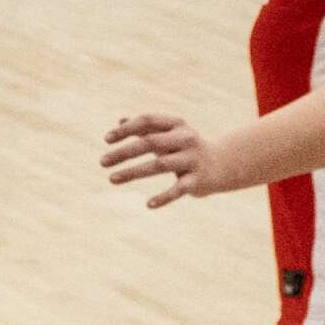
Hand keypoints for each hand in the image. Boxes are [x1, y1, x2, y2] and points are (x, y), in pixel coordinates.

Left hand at [101, 113, 237, 207]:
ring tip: (111, 179)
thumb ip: (146, 128)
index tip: (106, 139)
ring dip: (133, 172)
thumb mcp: (169, 134)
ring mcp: (192, 160)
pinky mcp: (197, 180)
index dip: (126, 129)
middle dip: (124, 152)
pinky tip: (148, 204)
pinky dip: (164, 197)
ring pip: (159, 165)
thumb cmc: (186, 148)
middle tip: (102, 162)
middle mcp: (185, 139)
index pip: (148, 121)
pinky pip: (178, 189)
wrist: (223, 165)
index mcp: (176, 125)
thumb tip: (120, 120)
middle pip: (150, 142)